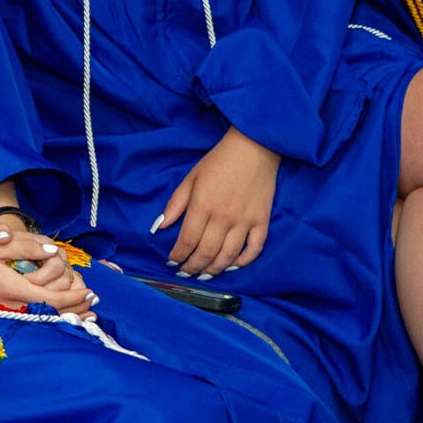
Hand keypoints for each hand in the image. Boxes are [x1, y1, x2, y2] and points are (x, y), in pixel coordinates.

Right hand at [0, 233, 94, 316]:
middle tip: (95, 299)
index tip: (90, 294)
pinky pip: (38, 306)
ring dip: (67, 308)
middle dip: (74, 303)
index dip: (72, 298)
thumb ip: (25, 246)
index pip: (49, 299)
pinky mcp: (10, 300)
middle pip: (51, 307)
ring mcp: (12, 302)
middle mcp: (14, 299)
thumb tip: (52, 250)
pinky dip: (56, 307)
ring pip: (46, 310)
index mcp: (12, 286)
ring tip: (87, 306)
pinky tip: (68, 308)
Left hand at [158, 126, 279, 277]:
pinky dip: (244, 261)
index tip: (172, 262)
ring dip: (214, 269)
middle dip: (193, 267)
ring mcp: (245, 221)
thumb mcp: (191, 178)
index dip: (178, 255)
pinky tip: (233, 265)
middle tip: (186, 273)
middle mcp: (223, 217)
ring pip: (228, 256)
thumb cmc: (218, 162)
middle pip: (206, 252)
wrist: (253, 148)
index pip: (187, 240)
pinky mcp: (262, 221)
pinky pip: (254, 249)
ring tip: (204, 275)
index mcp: (203, 205)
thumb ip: (175, 203)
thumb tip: (160, 226)